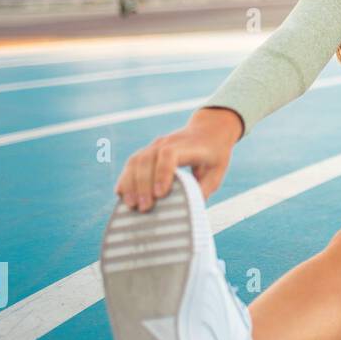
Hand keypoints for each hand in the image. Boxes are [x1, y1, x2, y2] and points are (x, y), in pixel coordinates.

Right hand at [113, 110, 239, 210]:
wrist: (209, 130)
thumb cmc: (214, 154)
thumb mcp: (218, 171)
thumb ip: (205, 188)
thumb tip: (189, 208)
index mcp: (188, 146)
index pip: (169, 154)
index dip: (162, 173)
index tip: (160, 193)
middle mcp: (167, 143)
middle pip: (147, 159)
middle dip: (143, 185)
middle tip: (144, 208)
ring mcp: (155, 146)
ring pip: (136, 160)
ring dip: (130, 183)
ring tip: (131, 205)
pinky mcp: (147, 152)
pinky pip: (131, 163)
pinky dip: (125, 178)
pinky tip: (123, 194)